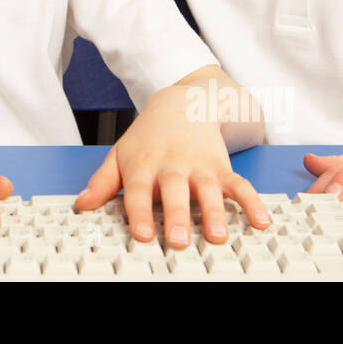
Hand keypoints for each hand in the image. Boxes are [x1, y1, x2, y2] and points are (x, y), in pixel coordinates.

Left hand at [76, 89, 268, 247]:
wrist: (182, 102)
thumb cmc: (148, 137)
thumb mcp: (119, 154)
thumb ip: (102, 183)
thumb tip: (81, 204)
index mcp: (143, 167)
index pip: (139, 192)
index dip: (140, 213)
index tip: (143, 234)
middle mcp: (172, 167)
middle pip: (174, 192)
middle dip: (178, 217)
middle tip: (179, 241)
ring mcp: (199, 167)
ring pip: (208, 190)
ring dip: (214, 213)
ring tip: (218, 236)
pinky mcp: (222, 167)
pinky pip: (239, 185)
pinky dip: (252, 203)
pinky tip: (261, 221)